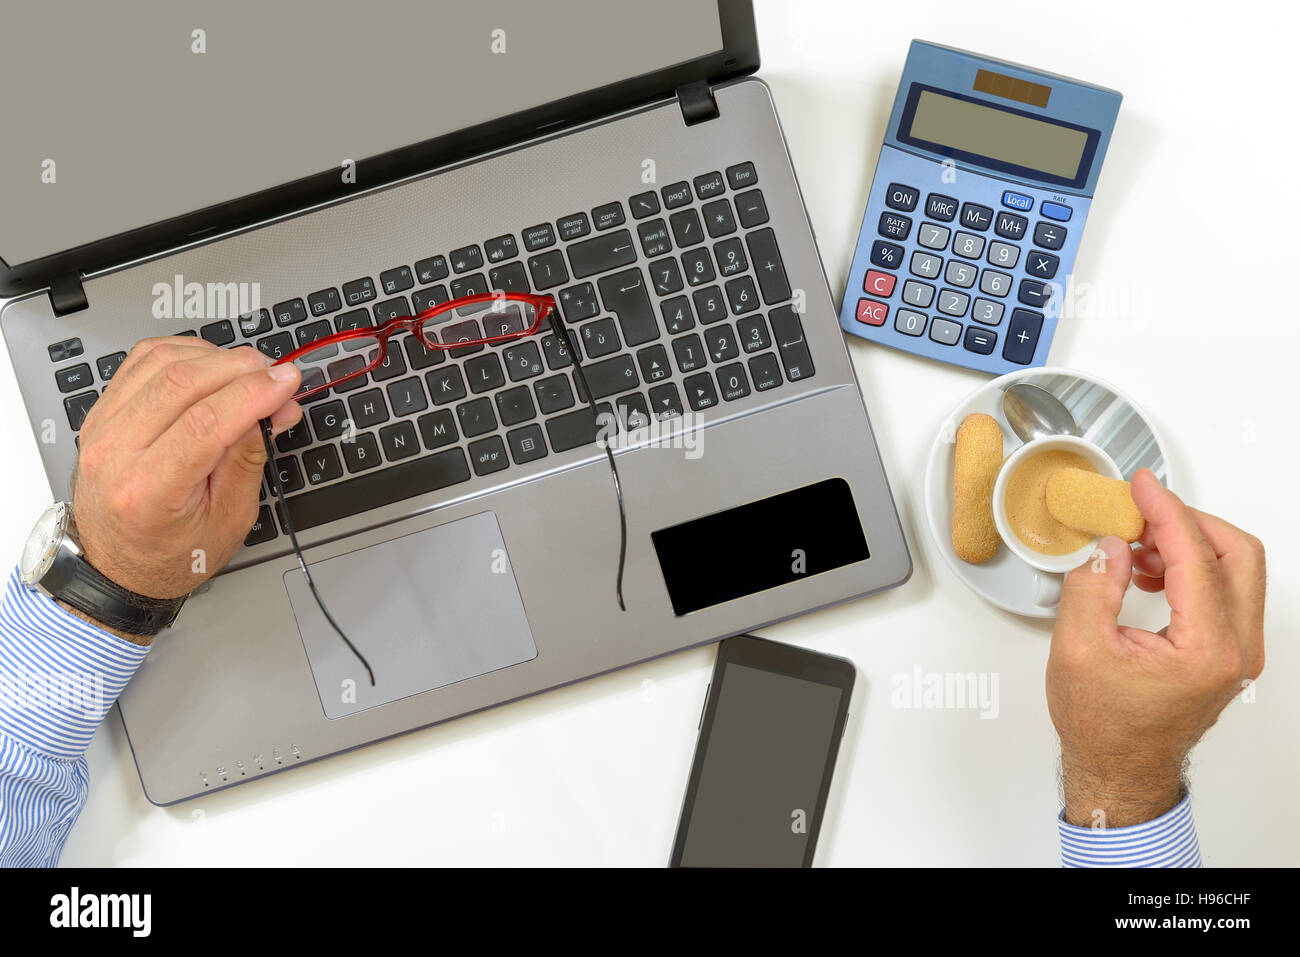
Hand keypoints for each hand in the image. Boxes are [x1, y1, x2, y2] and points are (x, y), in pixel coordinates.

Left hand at [69, 337, 301, 636]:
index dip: (254, 394)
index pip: (205, 422)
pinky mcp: (102, 410)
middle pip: (181, 381)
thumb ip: (249, 459)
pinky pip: (143, 359)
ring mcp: (102, 426)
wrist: (116, 564)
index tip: (287, 381)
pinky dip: (185, 353)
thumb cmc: (170, 552)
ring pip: (161, 360)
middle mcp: (115, 452)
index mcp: (148, 491)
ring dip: (215, 357)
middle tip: (277, 375)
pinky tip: (212, 367)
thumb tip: (273, 408)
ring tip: (249, 374)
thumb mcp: (230, 520)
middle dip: (241, 368)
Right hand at [1046, 468, 1265, 826]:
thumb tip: (1112, 545)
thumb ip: (1093, 586)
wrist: (1119, 769)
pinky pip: (1226, 591)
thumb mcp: (1078, 648)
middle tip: (1144, 508)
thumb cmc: (1103, 725)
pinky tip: (1149, 569)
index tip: (1141, 486)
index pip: (1196, 556)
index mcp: (1206, 649)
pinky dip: (1193, 566)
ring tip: (1137, 542)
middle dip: (1190, 521)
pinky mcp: (1229, 652)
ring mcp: (1239, 652)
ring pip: (1237, 569)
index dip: (1166, 512)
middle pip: (1237, 553)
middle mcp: (1236, 650)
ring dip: (1191, 543)